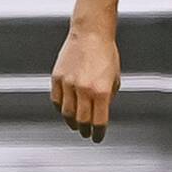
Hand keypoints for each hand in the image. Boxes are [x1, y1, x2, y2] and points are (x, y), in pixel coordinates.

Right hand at [51, 28, 120, 142]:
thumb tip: (101, 111)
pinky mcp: (57, 78)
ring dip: (72, 122)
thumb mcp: (115, 78)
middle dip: (85, 130)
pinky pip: (56, 100)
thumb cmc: (105, 53)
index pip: (99, 121)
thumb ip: (108, 97)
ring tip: (75, 124)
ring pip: (67, 113)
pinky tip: (65, 110)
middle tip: (87, 133)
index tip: (97, 137)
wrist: (91, 34)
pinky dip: (61, 108)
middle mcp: (84, 89)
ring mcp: (68, 84)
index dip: (98, 133)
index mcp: (102, 91)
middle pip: (81, 121)